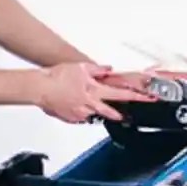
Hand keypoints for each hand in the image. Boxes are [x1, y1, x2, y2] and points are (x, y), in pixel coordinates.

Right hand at [35, 63, 156, 123]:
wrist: (40, 87)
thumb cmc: (57, 77)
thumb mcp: (80, 67)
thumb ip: (97, 69)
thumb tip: (107, 69)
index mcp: (95, 91)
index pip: (121, 94)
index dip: (136, 97)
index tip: (146, 99)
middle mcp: (90, 104)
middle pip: (110, 112)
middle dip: (118, 114)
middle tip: (124, 115)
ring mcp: (80, 114)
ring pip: (93, 113)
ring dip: (94, 109)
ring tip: (86, 102)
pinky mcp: (71, 118)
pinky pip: (80, 116)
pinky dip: (80, 111)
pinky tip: (73, 103)